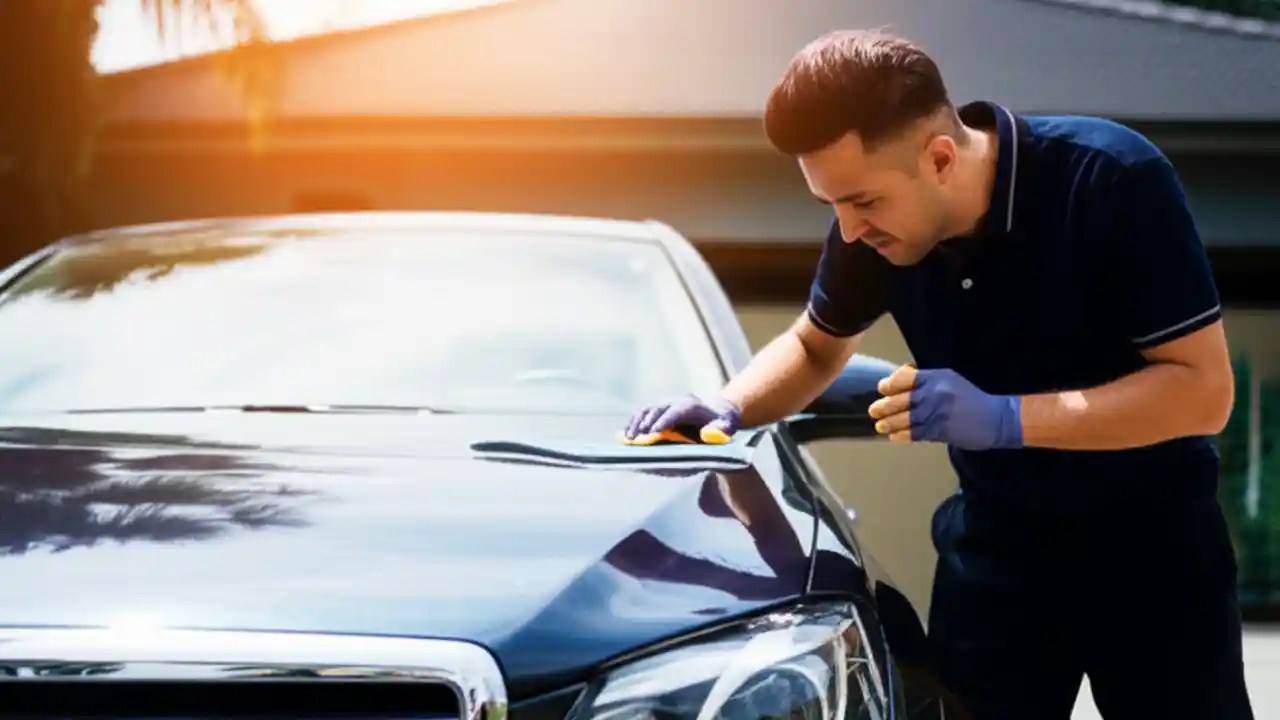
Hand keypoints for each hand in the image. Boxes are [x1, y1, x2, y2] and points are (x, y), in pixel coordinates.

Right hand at [623, 394, 741, 443]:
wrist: (717, 411)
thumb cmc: (721, 423)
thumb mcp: (726, 427)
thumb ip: (719, 431)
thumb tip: (708, 435)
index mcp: (691, 405)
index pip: (675, 411)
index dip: (664, 420)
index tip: (653, 432)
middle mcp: (676, 401)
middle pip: (656, 409)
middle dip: (645, 423)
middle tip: (636, 439)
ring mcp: (666, 403)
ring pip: (646, 410)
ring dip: (636, 423)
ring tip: (628, 439)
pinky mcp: (659, 408)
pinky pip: (643, 413)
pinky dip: (634, 423)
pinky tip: (627, 435)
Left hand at [867, 366, 1022, 449]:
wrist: (997, 418)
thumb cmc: (971, 399)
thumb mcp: (951, 381)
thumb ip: (927, 380)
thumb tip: (899, 379)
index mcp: (939, 377)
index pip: (908, 378)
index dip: (892, 384)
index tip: (882, 389)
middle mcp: (937, 393)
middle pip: (904, 399)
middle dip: (886, 405)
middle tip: (874, 410)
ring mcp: (939, 413)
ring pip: (908, 418)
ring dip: (891, 422)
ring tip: (879, 426)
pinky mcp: (942, 430)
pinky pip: (917, 432)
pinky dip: (904, 434)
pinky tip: (894, 436)